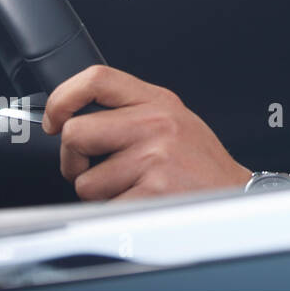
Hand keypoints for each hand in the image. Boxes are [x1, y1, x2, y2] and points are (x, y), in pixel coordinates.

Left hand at [42, 65, 251, 200]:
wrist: (235, 194)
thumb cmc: (200, 162)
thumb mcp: (173, 120)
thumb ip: (131, 112)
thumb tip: (74, 118)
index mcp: (158, 102)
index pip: (97, 79)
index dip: (63, 97)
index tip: (55, 118)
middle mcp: (156, 124)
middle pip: (76, 132)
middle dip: (74, 159)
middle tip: (92, 168)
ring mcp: (154, 157)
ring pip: (85, 180)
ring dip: (99, 192)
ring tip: (131, 187)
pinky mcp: (152, 191)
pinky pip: (104, 207)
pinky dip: (115, 212)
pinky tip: (140, 202)